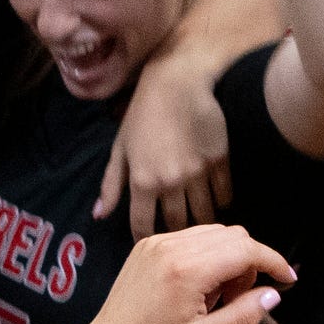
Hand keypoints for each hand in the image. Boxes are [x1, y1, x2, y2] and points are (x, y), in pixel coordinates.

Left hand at [69, 224, 295, 323]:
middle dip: (250, 262)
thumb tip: (273, 294)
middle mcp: (172, 246)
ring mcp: (156, 242)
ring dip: (229, 257)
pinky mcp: (147, 245)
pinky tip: (198, 286)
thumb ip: (244, 315)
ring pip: (213, 233)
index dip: (273, 262)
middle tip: (240, 298)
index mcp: (187, 269)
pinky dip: (206, 254)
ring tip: (217, 296)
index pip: (246, 249)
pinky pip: (191, 238)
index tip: (288, 279)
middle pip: (233, 235)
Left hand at [110, 49, 234, 228]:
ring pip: (203, 215)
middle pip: (176, 225)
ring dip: (200, 223)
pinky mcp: (219, 162)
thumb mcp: (120, 148)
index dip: (144, 237)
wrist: (178, 84)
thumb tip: (99, 215)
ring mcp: (197, 173)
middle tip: (177, 235)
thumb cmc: (143, 114)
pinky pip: (224, 195)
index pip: (143, 226)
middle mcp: (170, 182)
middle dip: (175, 234)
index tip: (149, 239)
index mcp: (142, 181)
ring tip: (199, 224)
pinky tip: (215, 201)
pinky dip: (221, 203)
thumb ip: (111, 184)